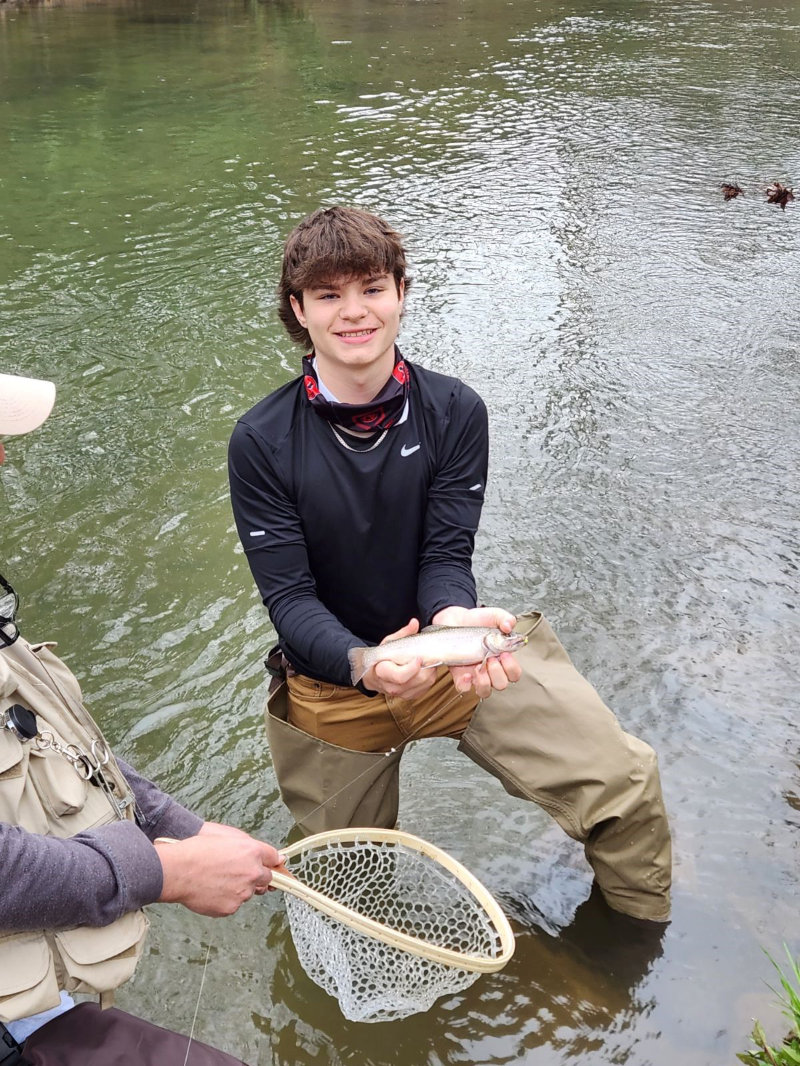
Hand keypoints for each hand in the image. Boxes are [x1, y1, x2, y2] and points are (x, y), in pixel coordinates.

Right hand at [155, 827, 284, 916]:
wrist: (178, 870)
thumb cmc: (198, 849)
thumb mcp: (227, 836)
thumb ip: (250, 845)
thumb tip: (267, 854)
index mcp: (253, 852)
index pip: (274, 858)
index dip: (272, 861)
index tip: (274, 864)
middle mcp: (253, 873)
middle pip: (267, 878)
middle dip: (257, 876)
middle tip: (238, 873)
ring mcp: (243, 892)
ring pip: (249, 892)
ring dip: (240, 887)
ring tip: (217, 879)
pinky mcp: (231, 908)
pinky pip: (234, 904)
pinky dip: (226, 899)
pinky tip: (211, 890)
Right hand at [361, 617, 438, 699]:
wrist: (374, 675)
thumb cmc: (381, 658)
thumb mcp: (388, 643)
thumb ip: (402, 633)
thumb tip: (414, 623)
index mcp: (383, 673)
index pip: (400, 676)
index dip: (412, 668)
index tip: (419, 658)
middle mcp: (391, 687)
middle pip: (417, 679)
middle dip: (426, 667)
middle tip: (427, 656)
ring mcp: (402, 694)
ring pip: (425, 684)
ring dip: (430, 671)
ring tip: (426, 661)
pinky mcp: (410, 696)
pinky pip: (426, 688)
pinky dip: (429, 678)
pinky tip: (425, 669)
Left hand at [431, 605, 521, 698]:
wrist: (455, 619)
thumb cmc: (477, 620)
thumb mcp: (494, 616)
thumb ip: (505, 618)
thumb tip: (509, 626)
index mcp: (502, 658)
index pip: (514, 674)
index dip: (511, 668)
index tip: (504, 654)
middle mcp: (491, 669)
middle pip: (502, 684)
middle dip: (497, 673)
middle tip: (490, 658)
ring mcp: (475, 674)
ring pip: (485, 691)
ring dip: (484, 682)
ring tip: (479, 666)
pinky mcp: (460, 674)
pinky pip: (464, 688)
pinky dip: (466, 684)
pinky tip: (466, 672)